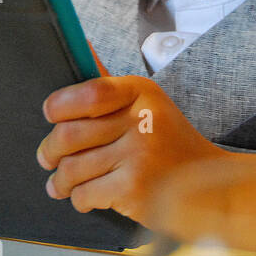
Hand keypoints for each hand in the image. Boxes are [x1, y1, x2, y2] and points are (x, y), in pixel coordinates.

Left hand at [36, 73, 227, 223]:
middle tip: (47, 158)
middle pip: (70, 134)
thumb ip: (110, 90)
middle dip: (50, 150)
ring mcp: (139, 154)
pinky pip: (85, 193)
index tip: (50, 115)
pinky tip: (84, 197)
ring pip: (73, 168)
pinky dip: (79, 199)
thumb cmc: (169, 144)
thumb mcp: (147, 106)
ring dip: (60, 181)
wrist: (209, 186)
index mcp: (142, 93)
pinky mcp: (135, 188)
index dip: (59, 105)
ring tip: (59, 184)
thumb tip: (78, 55)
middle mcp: (142, 119)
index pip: (87, 93)